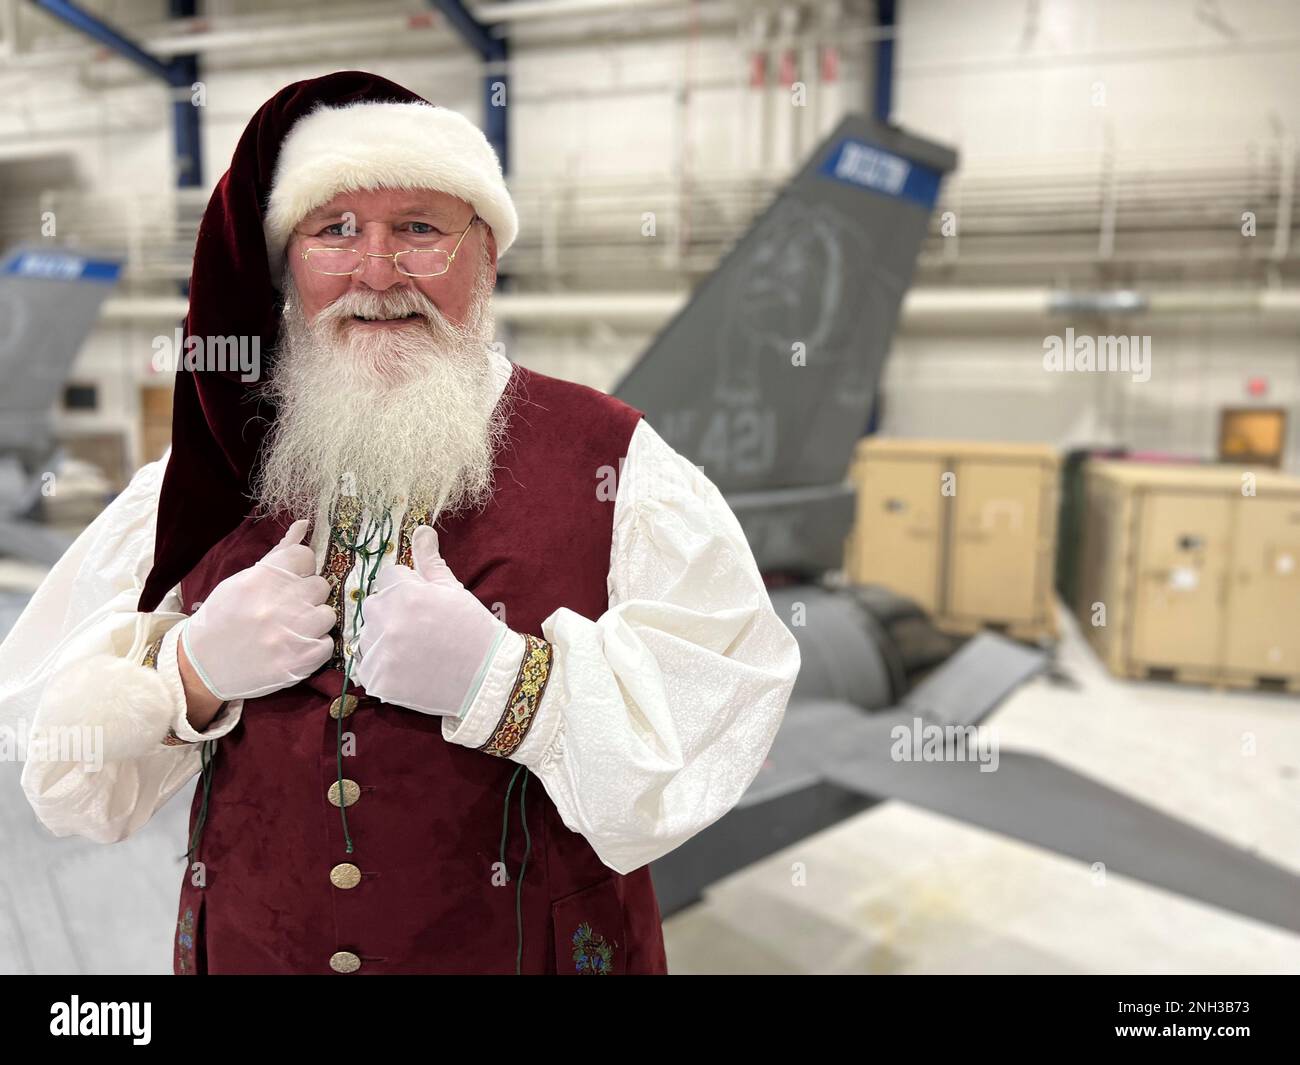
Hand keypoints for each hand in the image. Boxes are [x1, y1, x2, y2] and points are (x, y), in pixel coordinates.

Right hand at [181, 518, 335, 699]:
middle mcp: (281, 604)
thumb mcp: (241, 581)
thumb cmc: (222, 618)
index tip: (289, 580)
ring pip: (328, 614)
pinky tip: (292, 648)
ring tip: (289, 629)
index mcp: (263, 579)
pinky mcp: (302, 661)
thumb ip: (277, 554)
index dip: (299, 568)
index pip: (305, 556)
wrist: (203, 667)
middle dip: (306, 595)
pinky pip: (327, 644)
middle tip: (286, 608)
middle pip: (320, 585)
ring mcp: (294, 634)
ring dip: (313, 621)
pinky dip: (313, 647)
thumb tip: (304, 525)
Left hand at [352, 526, 506, 715]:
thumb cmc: (471, 628)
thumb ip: (430, 561)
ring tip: (414, 651)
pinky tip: (407, 669)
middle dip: (392, 612)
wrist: (486, 678)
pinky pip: (366, 667)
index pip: (387, 578)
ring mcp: (381, 653)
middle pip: (374, 606)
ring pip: (367, 635)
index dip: (408, 589)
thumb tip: (421, 529)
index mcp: (405, 594)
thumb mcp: (452, 590)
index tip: (426, 606)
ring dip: (383, 640)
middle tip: (420, 629)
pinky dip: (382, 669)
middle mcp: (388, 622)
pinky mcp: (378, 681)